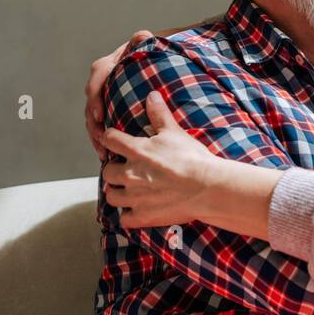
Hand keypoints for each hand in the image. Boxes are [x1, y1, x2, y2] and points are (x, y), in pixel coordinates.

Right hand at [85, 30, 153, 157]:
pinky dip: (103, 139)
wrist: (172, 62)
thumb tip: (142, 36)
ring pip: (94, 115)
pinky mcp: (115, 108)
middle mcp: (109, 77)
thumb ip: (146, 42)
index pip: (99, 74)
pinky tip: (107, 153)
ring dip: (97, 134)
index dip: (95, 95)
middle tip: (101, 137)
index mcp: (115, 60)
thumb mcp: (156, 46)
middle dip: (93, 121)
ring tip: (103, 150)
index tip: (99, 114)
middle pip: (92, 99)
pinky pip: (103, 124)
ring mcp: (110, 94)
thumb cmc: (163, 54)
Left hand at [101, 92, 220, 228]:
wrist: (207, 187)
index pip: (110, 140)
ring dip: (117, 193)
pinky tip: (137, 210)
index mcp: (136, 151)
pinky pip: (124, 218)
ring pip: (111, 196)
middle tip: (124, 171)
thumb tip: (151, 95)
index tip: (112, 140)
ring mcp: (134, 197)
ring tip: (127, 192)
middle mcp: (129, 174)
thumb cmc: (192, 158)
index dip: (110, 138)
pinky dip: (128, 215)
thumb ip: (159, 114)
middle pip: (107, 172)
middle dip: (113, 171)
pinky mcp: (142, 215)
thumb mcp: (175, 132)